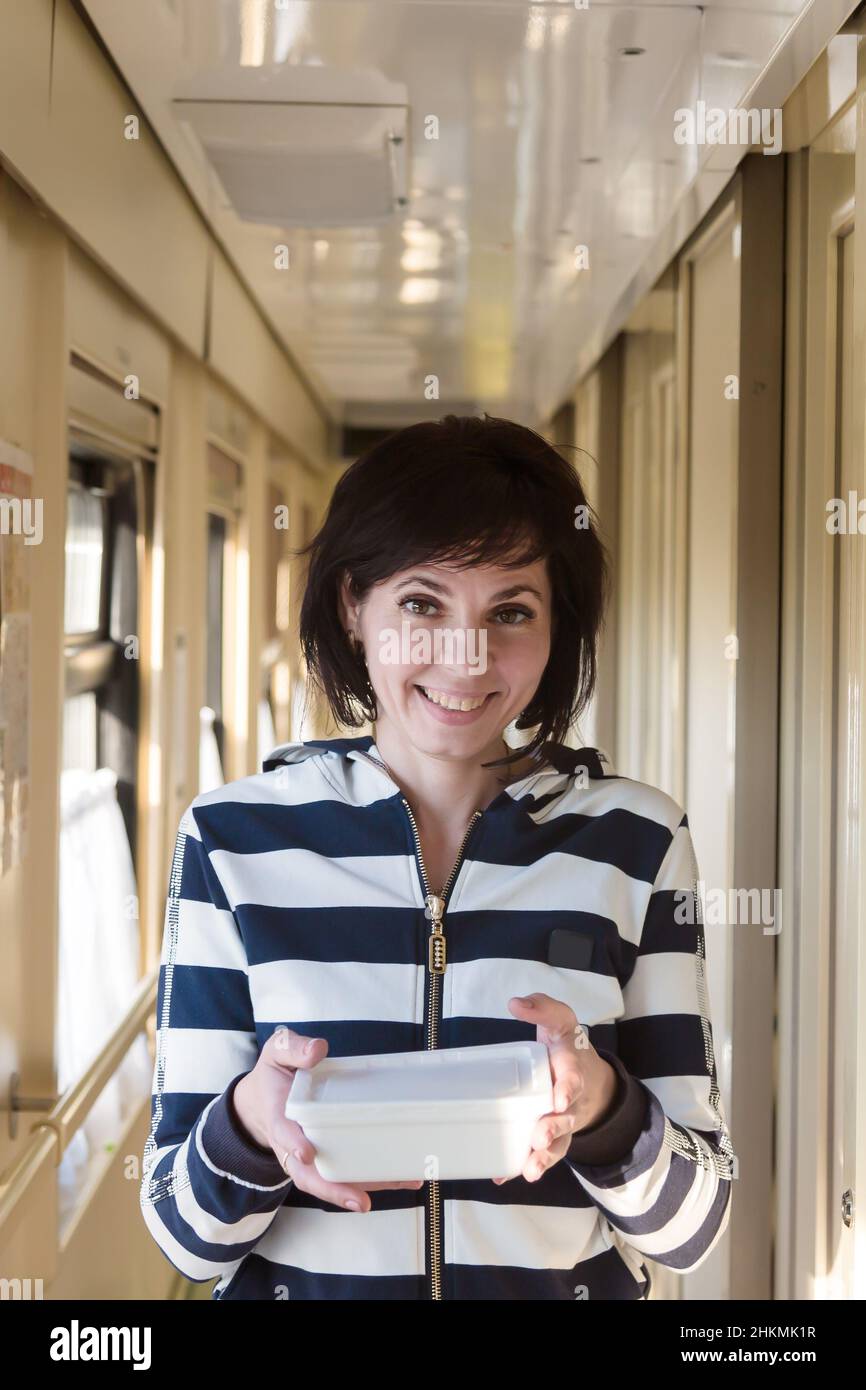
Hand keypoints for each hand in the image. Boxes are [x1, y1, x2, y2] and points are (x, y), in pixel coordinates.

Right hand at [232, 1028, 422, 1210]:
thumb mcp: (277, 1053)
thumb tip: (317, 1050)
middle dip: (333, 1189)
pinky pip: (345, 1173)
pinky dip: (372, 1178)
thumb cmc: (274, 1076)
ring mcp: (309, 1156)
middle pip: (307, 1175)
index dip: (293, 1143)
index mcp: (279, 1115)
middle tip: (360, 1200)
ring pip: (331, 1179)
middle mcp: (292, 1144)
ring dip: (365, 1187)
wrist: (260, 1100)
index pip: (283, 1133)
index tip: (306, 1152)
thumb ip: (293, 1048)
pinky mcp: (326, 1157)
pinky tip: (404, 1175)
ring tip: (402, 1182)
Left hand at [492, 993, 618, 1184]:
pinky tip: (503, 1174)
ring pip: (558, 1145)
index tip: (559, 1096)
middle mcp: (570, 1101)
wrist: (589, 1078)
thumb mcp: (559, 1021)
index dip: (568, 1087)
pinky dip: (523, 1167)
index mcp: (572, 1069)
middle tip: (540, 1135)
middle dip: (554, 1128)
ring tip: (531, 1168)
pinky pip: (540, 1157)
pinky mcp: (551, 1140)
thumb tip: (515, 1003)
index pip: (573, 1077)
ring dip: (544, 1157)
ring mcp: (562, 1123)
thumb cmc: (566, 1049)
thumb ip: (542, 1008)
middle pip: (566, 1118)